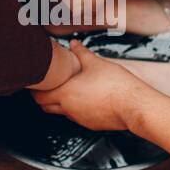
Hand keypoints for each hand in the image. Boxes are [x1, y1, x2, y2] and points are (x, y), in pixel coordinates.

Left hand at [32, 41, 147, 130]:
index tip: (38, 81)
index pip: (39, 96)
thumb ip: (81, 53)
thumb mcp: (96, 63)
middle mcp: (68, 109)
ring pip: (60, 113)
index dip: (35, 89)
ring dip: (58, 103)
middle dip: (43, 97)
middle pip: (45, 107)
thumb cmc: (116, 85)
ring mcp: (79, 119)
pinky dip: (74, 109)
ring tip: (66, 90)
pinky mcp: (90, 124)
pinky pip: (76, 117)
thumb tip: (73, 44)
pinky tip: (84, 98)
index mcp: (65, 94)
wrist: (133, 105)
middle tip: (47, 86)